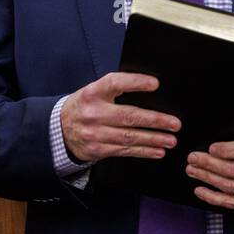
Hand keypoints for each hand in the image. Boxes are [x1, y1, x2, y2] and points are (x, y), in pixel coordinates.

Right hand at [59, 73, 178, 162]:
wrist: (58, 129)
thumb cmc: (84, 106)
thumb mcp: (93, 92)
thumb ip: (116, 89)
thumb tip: (151, 88)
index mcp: (93, 93)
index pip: (115, 83)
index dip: (135, 82)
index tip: (155, 84)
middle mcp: (93, 113)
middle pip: (129, 116)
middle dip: (155, 121)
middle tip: (174, 124)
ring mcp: (94, 134)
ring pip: (130, 137)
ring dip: (154, 139)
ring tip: (171, 140)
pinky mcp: (97, 150)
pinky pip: (125, 151)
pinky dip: (144, 151)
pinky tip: (158, 151)